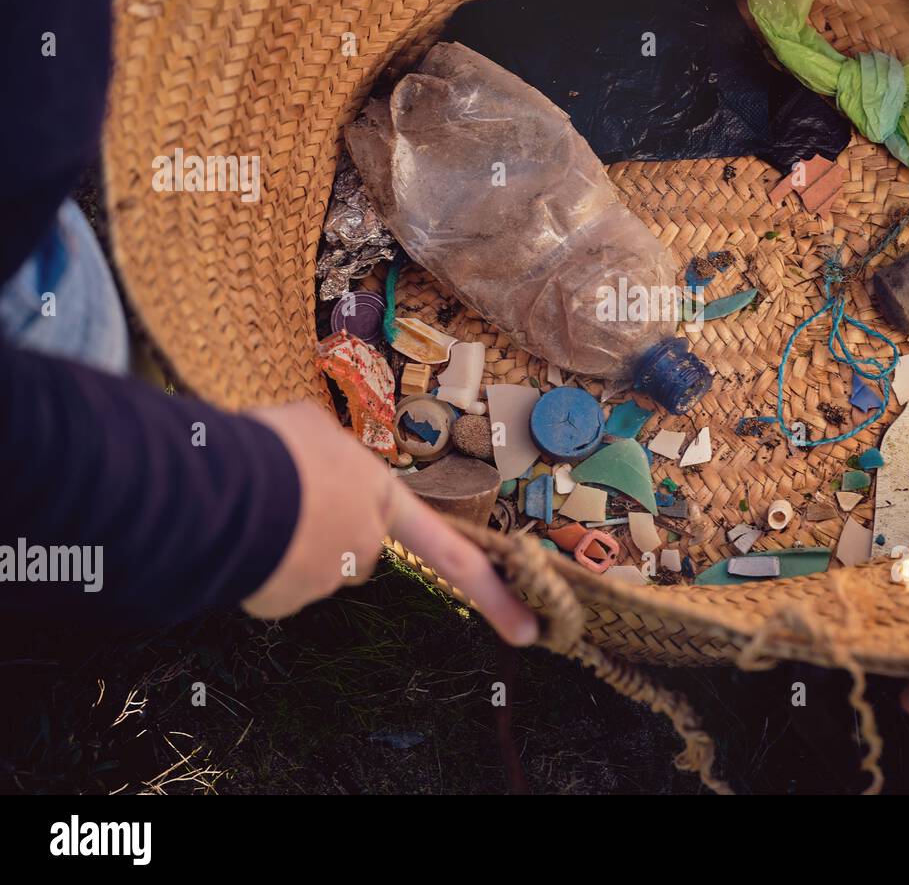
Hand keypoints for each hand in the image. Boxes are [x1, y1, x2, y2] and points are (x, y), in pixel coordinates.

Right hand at [242, 401, 537, 646]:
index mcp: (385, 498)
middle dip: (320, 526)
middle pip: (351, 544)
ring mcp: (331, 577)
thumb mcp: (315, 428)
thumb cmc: (276, 445)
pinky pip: (273, 580)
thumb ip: (333, 456)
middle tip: (281, 490)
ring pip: (307, 561)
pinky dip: (257, 562)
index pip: (450, 552)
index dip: (492, 593)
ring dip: (284, 539)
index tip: (528, 632)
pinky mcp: (287, 601)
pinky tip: (238, 533)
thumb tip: (315, 470)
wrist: (228, 484)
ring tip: (252, 504)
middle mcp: (368, 545)